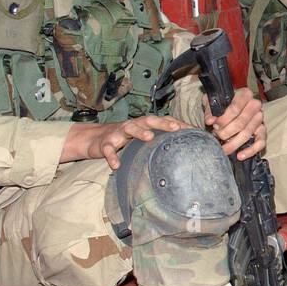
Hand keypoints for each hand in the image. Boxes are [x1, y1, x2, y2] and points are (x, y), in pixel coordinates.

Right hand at [67, 115, 189, 169]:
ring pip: (129, 129)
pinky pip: (108, 149)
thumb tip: (182, 146)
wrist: (95, 138)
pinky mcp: (105, 143)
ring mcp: (118, 133)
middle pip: (148, 120)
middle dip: (162, 123)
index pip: (162, 120)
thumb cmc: (125, 139)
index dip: (176, 123)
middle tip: (175, 128)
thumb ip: (159, 139)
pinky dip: (112, 156)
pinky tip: (116, 165)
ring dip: (140, 132)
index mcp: (144, 124)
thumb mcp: (142, 136)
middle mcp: (133, 125)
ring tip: (149, 138)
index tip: (191, 129)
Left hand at [203, 87, 266, 159]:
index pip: (235, 108)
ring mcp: (260, 119)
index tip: (212, 125)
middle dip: (226, 132)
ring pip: (248, 134)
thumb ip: (210, 110)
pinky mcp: (263, 131)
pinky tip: (240, 156)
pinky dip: (250, 151)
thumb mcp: (212, 101)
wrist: (230, 108)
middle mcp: (255, 105)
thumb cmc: (221, 104)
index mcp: (245, 94)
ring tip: (223, 148)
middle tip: (216, 136)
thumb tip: (210, 121)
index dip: (223, 119)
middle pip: (241, 122)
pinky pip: (261, 143)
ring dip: (233, 143)